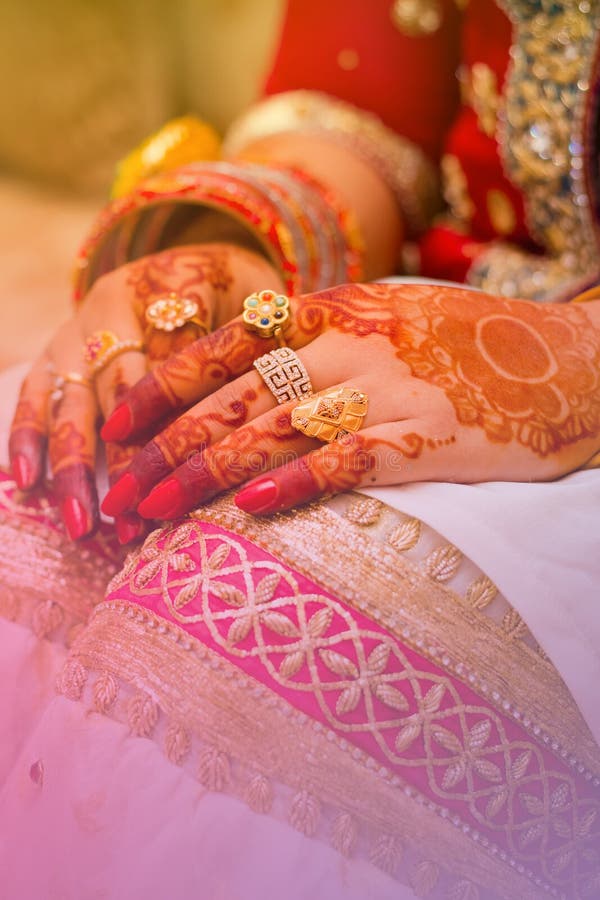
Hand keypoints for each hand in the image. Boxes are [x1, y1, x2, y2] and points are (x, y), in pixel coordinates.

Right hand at [8, 243, 284, 539]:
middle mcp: (109, 312)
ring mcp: (75, 333)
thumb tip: (228, 439)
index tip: (181, 482)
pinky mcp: (53, 352)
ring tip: (83, 525)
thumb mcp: (246, 311)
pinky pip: (34, 395)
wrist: (191, 261)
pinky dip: (27, 436)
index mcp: (164, 294)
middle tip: (133, 519)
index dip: (173, 429)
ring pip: (71, 403)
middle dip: (125, 463)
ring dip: (75, 468)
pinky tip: (28, 481)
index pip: (169, 371)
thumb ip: (236, 359)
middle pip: (117, 395)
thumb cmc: (229, 296)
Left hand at [100, 283, 599, 519]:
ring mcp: (388, 387)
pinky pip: (350, 459)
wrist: (567, 361)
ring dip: (208, 474)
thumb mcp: (387, 316)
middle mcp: (351, 343)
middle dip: (168, 447)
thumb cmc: (471, 343)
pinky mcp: (427, 434)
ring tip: (155, 512)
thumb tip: (249, 368)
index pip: (225, 346)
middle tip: (120, 491)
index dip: (163, 387)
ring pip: (276, 430)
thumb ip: (321, 336)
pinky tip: (253, 508)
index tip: (116, 427)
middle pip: (235, 398)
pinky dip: (298, 481)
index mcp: (335, 309)